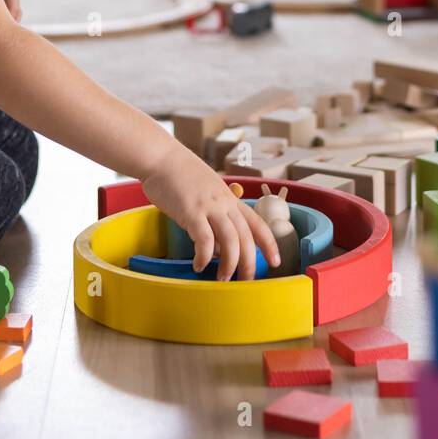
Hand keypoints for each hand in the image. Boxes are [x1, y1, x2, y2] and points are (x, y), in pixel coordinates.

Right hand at [142, 146, 281, 280]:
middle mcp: (224, 203)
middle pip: (246, 237)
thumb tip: (218, 242)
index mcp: (230, 199)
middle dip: (250, 263)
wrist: (161, 157)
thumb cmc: (180, 174)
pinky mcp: (191, 212)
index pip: (258, 223)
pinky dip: (203, 257)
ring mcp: (209, 207)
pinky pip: (203, 240)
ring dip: (229, 264)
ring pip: (230, 240)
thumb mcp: (207, 190)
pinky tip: (198, 265)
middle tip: (246, 281)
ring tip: (223, 279)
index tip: (276, 261)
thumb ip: (216, 212)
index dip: (269, 244)